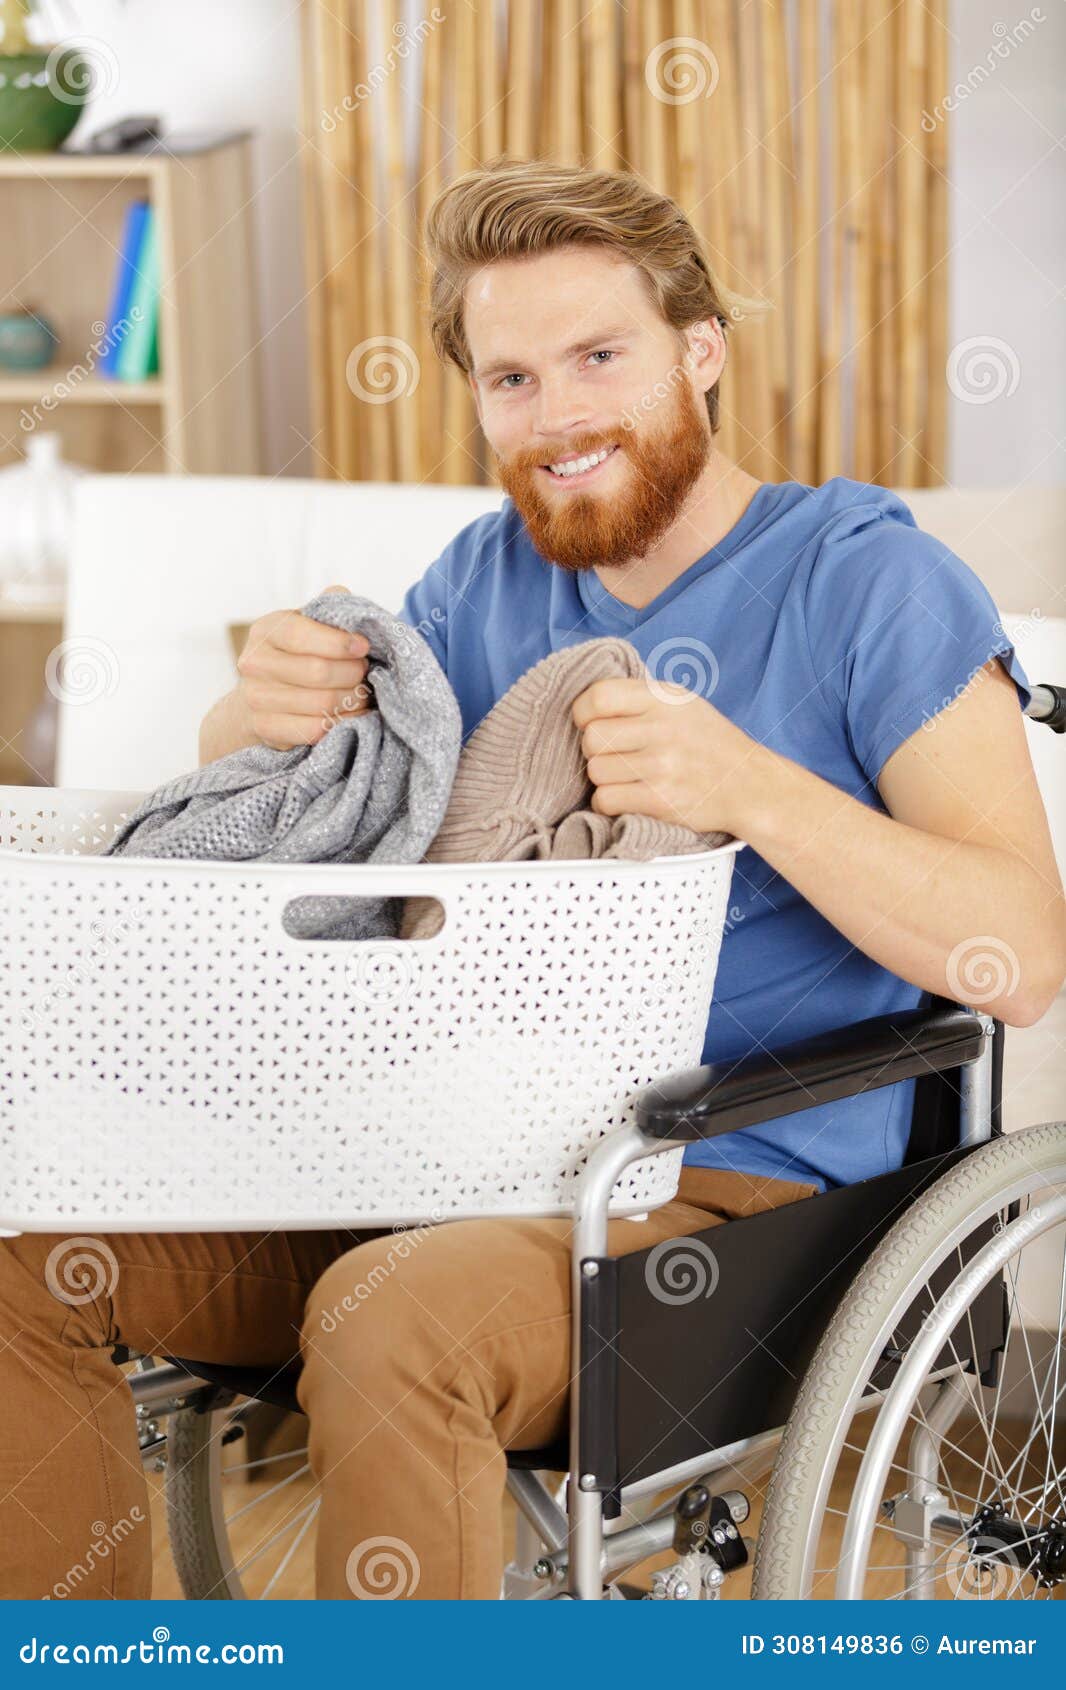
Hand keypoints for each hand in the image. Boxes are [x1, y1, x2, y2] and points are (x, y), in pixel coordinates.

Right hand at [235, 583, 373, 750]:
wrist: (261, 696)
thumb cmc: (296, 655)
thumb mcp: (308, 625)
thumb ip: (326, 610)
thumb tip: (339, 593)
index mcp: (266, 630)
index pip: (301, 635)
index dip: (339, 642)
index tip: (363, 647)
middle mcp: (254, 663)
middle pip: (317, 672)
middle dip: (352, 674)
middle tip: (365, 674)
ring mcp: (256, 698)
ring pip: (321, 703)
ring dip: (352, 700)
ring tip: (361, 694)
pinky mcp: (265, 728)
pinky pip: (314, 729)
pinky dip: (341, 723)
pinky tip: (349, 714)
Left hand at [571, 673, 768, 837]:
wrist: (749, 785)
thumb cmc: (709, 743)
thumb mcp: (683, 704)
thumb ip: (640, 698)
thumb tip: (587, 703)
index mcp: (664, 699)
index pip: (598, 697)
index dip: (583, 713)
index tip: (590, 723)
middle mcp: (663, 729)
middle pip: (592, 739)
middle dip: (595, 750)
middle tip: (614, 755)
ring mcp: (662, 766)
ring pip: (595, 772)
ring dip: (603, 779)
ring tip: (626, 777)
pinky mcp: (660, 800)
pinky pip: (605, 800)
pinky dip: (608, 803)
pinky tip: (627, 797)